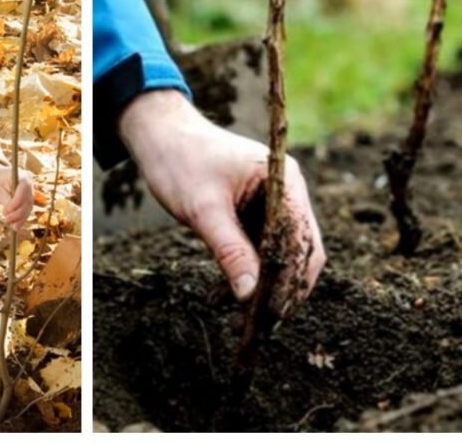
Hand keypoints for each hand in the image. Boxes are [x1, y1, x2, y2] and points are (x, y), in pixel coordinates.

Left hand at [0, 160, 33, 231]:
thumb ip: (6, 200)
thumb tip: (11, 213)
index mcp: (23, 177)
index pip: (23, 192)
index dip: (15, 204)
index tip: (4, 212)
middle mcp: (30, 184)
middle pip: (27, 201)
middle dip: (18, 214)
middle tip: (6, 221)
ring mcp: (30, 191)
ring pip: (28, 207)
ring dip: (21, 218)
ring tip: (13, 228)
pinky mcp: (28, 198)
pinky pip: (27, 209)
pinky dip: (21, 218)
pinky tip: (16, 226)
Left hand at [119, 90, 324, 312]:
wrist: (159, 136)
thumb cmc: (180, 161)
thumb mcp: (203, 209)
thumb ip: (230, 250)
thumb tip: (250, 295)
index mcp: (283, 179)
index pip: (302, 238)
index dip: (291, 278)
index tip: (271, 313)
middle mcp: (287, 190)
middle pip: (299, 249)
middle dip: (280, 287)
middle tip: (258, 325)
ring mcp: (273, 201)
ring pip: (280, 254)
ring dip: (263, 284)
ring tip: (240, 317)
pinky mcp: (255, 211)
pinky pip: (261, 248)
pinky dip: (249, 270)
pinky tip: (226, 295)